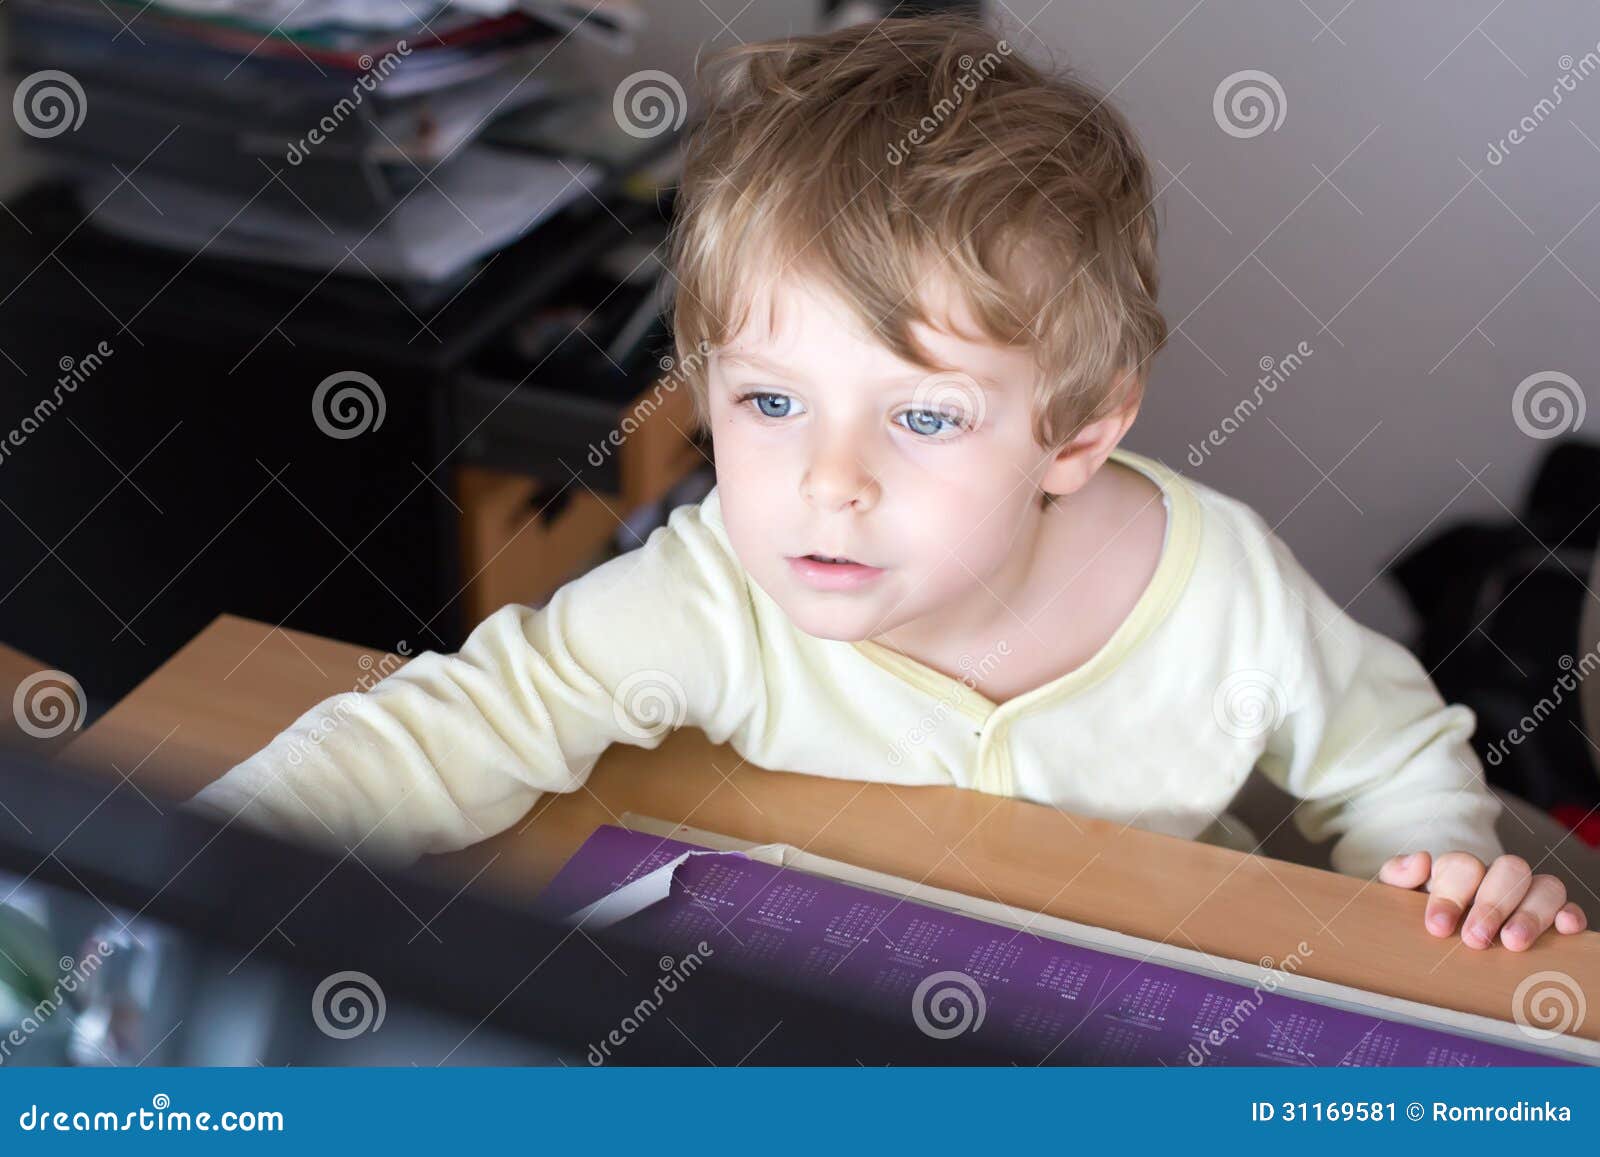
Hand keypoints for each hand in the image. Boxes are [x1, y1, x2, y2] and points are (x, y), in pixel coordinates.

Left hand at [1378, 851, 1586, 950]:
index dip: (1450, 895)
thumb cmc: (1421, 913)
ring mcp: (1527, 893)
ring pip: (1545, 885)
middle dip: (1492, 905)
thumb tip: (1420, 861)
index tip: (1438, 927)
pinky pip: (1568, 905)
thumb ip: (1398, 876)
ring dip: (1531, 913)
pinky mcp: (1552, 913)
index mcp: (1460, 870)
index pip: (1462, 866)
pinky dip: (1569, 914)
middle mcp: (1497, 876)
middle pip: (1509, 870)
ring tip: (1513, 943)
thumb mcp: (1399, 895)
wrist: (1441, 928)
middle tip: (1475, 939)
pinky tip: (1565, 929)